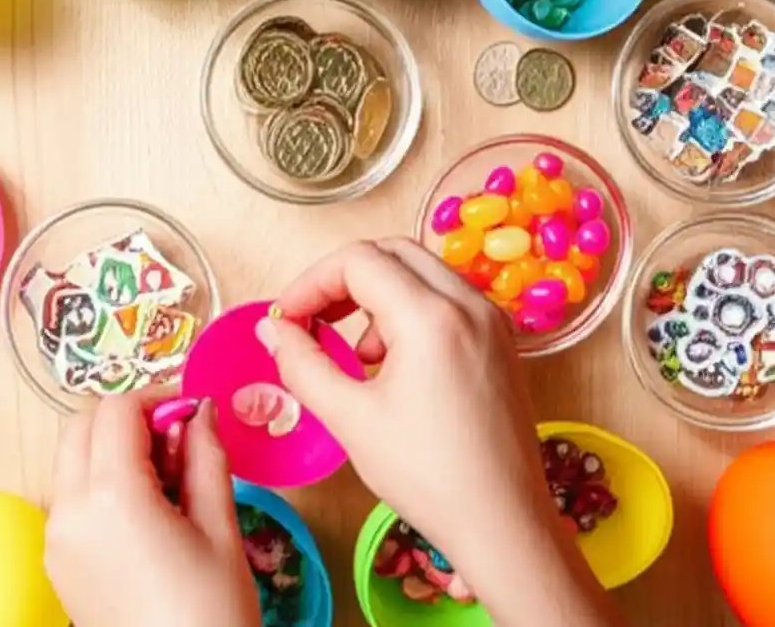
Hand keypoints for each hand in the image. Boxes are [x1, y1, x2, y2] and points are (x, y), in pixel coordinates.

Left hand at [45, 396, 259, 626]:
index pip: (116, 410)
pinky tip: (144, 514)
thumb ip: (205, 456)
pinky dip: (98, 485)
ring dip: (109, 450)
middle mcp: (69, 509)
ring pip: (70, 460)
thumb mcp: (219, 527)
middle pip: (80, 425)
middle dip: (126, 420)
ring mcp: (56, 538)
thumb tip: (199, 408)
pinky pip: (69, 498)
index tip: (191, 416)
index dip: (156, 400)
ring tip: (166, 483)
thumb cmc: (212, 609)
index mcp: (111, 495)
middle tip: (177, 443)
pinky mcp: (57, 562)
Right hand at [256, 239, 620, 625]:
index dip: (310, 283)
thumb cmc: (427, 475)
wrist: (503, 522)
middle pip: (392, 252)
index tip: (286, 319)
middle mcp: (469, 304)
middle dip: (343, 278)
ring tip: (357, 355)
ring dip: (377, 295)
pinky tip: (395, 365)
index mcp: (431, 317)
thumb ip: (302, 364)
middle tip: (313, 320)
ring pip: (422, 272)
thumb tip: (271, 327)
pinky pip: (447, 300)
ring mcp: (492, 321)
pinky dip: (410, 312)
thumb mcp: (350, 418)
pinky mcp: (501, 343)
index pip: (358, 261)